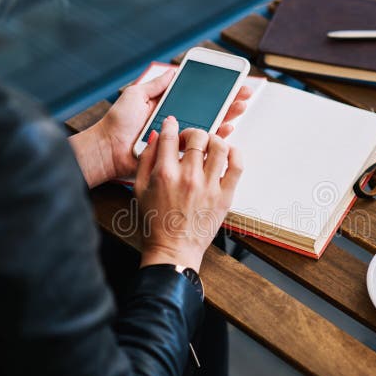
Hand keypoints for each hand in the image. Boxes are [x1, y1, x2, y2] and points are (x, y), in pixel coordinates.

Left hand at [68, 68, 251, 187]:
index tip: (231, 82)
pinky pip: (201, 145)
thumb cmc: (118, 123)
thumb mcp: (136, 95)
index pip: (197, 97)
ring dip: (227, 116)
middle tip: (244, 93)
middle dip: (228, 101)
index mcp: (169, 109)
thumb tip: (172, 72)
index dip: (215, 90)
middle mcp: (177, 123)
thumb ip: (156, 85)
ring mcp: (179, 139)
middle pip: (208, 110)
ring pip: (209, 126)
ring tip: (241, 106)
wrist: (108, 148)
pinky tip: (228, 127)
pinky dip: (217, 136)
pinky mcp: (179, 154)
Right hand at [134, 118, 242, 271]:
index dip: (172, 125)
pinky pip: (237, 166)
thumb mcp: (138, 189)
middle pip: (198, 137)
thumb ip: (146, 160)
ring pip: (220, 146)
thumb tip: (156, 137)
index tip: (173, 124)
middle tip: (190, 141)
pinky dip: (234, 154)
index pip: (171, 136)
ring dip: (214, 140)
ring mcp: (209, 186)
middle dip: (193, 133)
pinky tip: (226, 155)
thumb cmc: (155, 224)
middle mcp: (189, 177)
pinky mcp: (225, 196)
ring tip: (208, 147)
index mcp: (165, 174)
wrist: (173, 251)